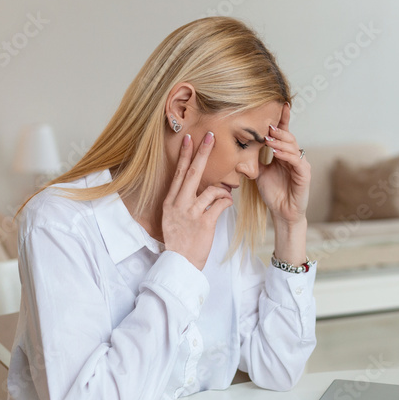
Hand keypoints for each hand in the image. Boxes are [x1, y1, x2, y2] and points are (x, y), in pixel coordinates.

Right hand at [162, 132, 233, 270]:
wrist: (180, 263)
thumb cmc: (180, 241)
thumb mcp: (173, 218)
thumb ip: (182, 201)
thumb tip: (196, 187)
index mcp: (171, 201)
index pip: (179, 173)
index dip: (185, 155)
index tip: (190, 139)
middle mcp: (179, 204)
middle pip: (192, 173)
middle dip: (202, 153)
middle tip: (211, 137)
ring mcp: (192, 213)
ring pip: (212, 189)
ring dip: (223, 190)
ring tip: (225, 196)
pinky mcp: (205, 223)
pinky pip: (221, 204)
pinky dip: (227, 202)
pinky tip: (227, 204)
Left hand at [257, 103, 309, 226]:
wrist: (282, 213)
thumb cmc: (273, 194)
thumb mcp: (259, 174)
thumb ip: (253, 161)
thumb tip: (239, 150)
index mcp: (284, 154)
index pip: (284, 133)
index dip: (283, 119)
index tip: (281, 104)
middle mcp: (293, 157)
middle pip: (288, 136)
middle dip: (278, 130)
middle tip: (266, 125)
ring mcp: (300, 165)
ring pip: (293, 146)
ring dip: (280, 140)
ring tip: (268, 138)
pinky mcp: (304, 174)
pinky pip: (296, 160)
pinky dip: (286, 154)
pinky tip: (275, 152)